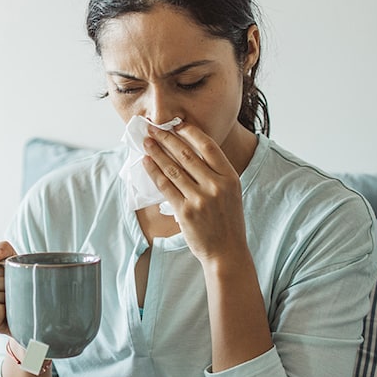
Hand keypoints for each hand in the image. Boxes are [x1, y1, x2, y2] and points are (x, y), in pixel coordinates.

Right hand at [0, 241, 16, 333]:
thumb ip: (3, 249)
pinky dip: (0, 314)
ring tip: (10, 300)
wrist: (36, 304)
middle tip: (13, 290)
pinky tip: (8, 312)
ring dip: (1, 299)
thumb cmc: (20, 281)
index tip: (8, 276)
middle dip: (4, 285)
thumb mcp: (14, 260)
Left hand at [142, 123, 248, 262]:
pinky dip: (154, 172)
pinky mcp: (186, 212)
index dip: (190, 132)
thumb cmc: (227, 221)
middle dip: (167, 138)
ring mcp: (200, 199)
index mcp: (230, 177)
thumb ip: (215, 172)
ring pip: (173, 169)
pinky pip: (166, 186)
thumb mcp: (231, 192)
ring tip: (146, 142)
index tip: (176, 124)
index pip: (208, 146)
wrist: (227, 252)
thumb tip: (189, 149)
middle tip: (153, 128)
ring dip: (156, 152)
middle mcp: (216, 186)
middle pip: (187, 154)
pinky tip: (146, 162)